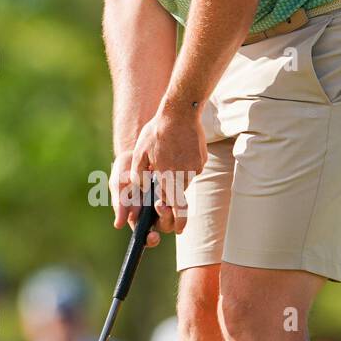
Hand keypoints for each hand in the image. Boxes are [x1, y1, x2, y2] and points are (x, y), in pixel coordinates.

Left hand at [129, 100, 206, 236]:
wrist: (181, 111)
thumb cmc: (157, 132)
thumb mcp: (140, 153)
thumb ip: (139, 176)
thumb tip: (142, 191)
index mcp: (168, 177)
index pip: (175, 207)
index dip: (176, 220)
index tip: (178, 230)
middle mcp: (185, 175)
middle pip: (179, 195)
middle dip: (175, 199)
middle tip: (168, 194)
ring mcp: (195, 167)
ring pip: (185, 181)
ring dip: (176, 176)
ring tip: (167, 156)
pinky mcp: (202, 159)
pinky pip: (191, 168)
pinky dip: (184, 164)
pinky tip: (177, 149)